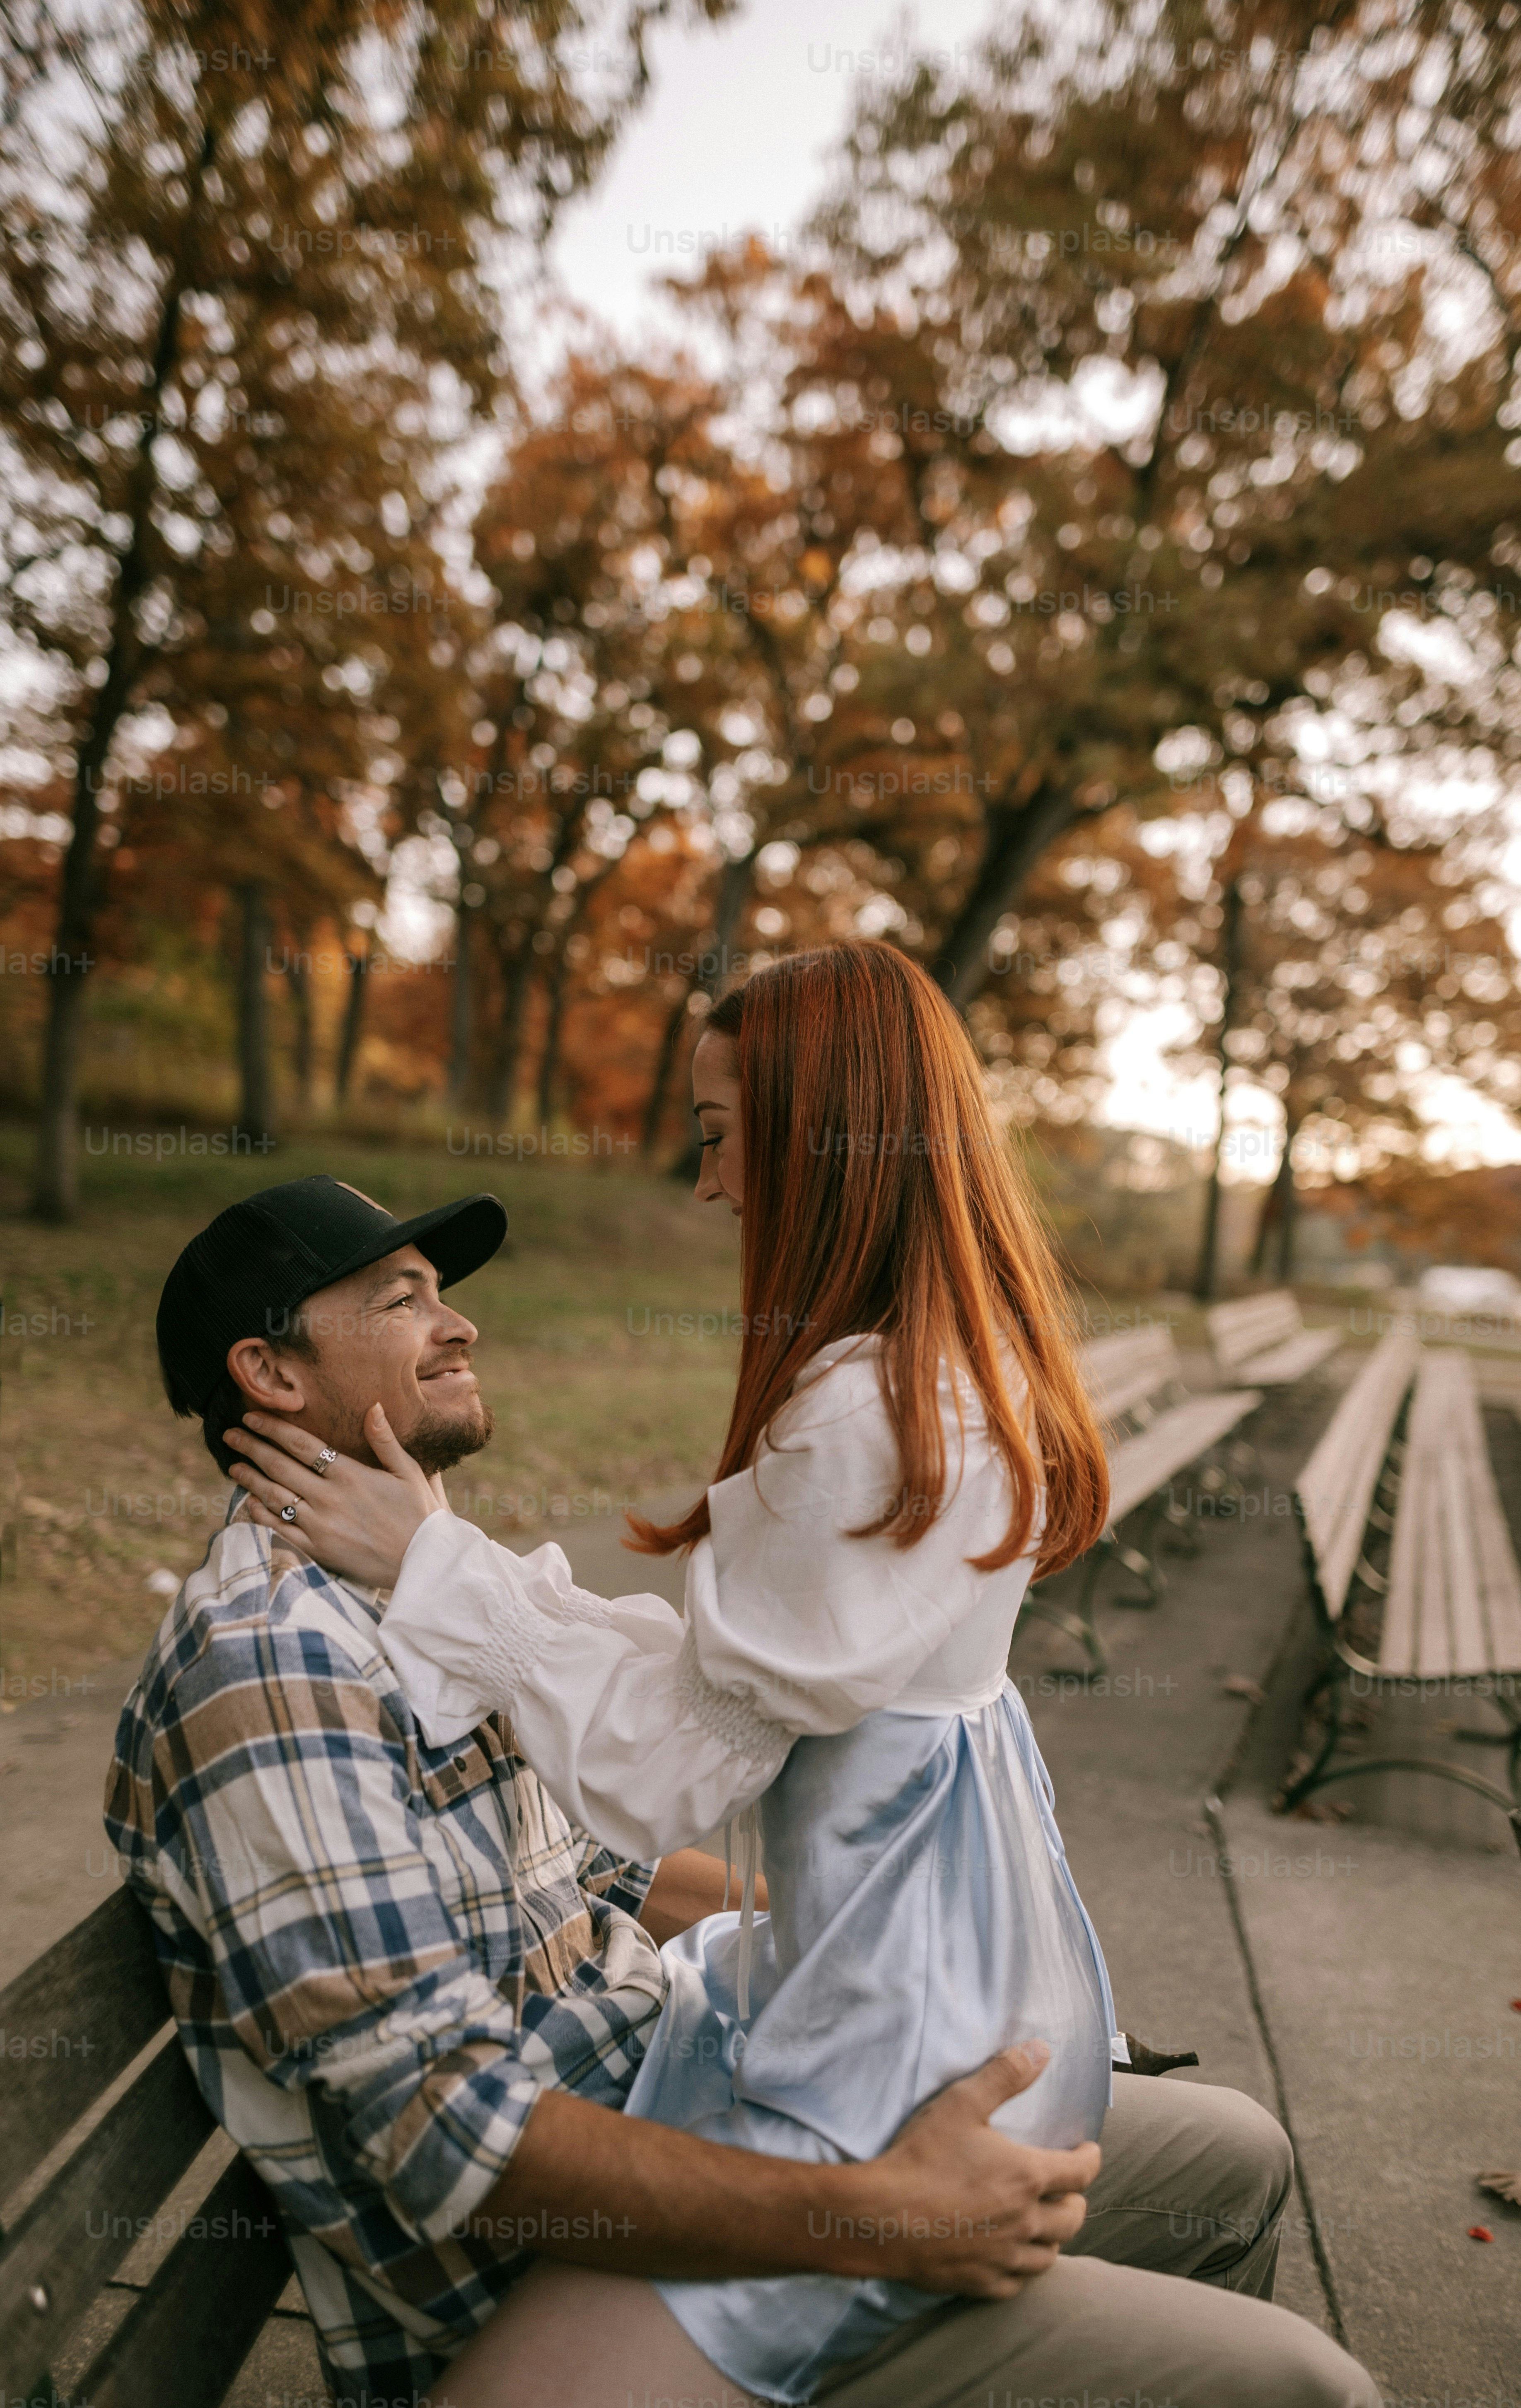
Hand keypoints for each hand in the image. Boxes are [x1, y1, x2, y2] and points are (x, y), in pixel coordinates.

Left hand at [225, 1405, 442, 1588]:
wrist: (421, 1563)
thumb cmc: (419, 1514)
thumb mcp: (409, 1472)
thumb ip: (385, 1440)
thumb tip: (372, 1406)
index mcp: (351, 1474)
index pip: (302, 1444)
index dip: (274, 1428)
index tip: (253, 1415)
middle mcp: (330, 1497)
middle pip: (280, 1466)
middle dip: (252, 1446)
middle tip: (230, 1433)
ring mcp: (320, 1525)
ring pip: (274, 1496)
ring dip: (250, 1478)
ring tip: (233, 1465)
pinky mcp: (317, 1549)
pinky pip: (279, 1530)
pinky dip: (260, 1515)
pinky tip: (248, 1504)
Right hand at [824, 2042, 1097, 2295]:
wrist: (881, 2217)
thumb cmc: (922, 2156)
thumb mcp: (962, 2103)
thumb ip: (1005, 2075)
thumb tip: (1042, 2049)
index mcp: (1027, 2177)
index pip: (1080, 2172)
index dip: (1090, 2158)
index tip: (1089, 2150)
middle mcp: (1025, 2222)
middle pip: (1072, 2218)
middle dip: (1076, 2200)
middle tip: (1067, 2189)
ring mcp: (1004, 2257)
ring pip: (1049, 2255)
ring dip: (1053, 2237)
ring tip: (1045, 2224)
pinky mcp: (981, 2283)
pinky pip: (1018, 2283)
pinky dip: (1023, 2268)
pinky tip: (1013, 2257)